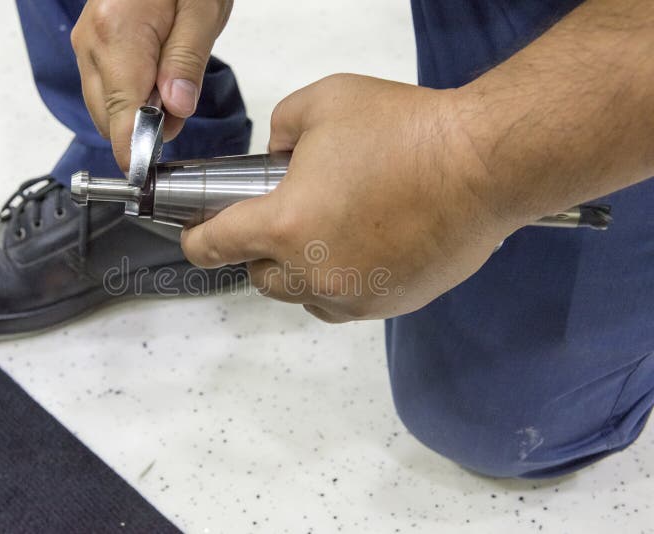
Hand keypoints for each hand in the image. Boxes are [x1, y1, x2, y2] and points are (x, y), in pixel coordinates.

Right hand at [71, 0, 232, 170]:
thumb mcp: (203, 12)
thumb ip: (186, 64)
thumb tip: (175, 111)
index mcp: (118, 36)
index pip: (119, 119)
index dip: (135, 153)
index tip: (148, 176)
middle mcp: (92, 41)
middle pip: (108, 118)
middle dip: (144, 129)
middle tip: (181, 107)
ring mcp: (86, 41)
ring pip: (105, 105)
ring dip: (137, 111)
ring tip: (171, 82)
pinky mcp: (90, 41)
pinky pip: (105, 86)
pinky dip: (129, 94)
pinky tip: (155, 75)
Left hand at [181, 74, 519, 322]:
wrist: (483, 164)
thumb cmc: (409, 133)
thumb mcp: (323, 105)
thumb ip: (281, 129)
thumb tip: (279, 156)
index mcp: (286, 225)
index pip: (215, 247)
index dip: (197, 240)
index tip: (197, 236)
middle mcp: (314, 271)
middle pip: (259, 278)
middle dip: (259, 252)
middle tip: (281, 220)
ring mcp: (354, 295)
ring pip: (302, 296)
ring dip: (300, 271)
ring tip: (326, 232)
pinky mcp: (390, 304)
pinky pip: (345, 302)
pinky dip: (341, 282)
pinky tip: (361, 248)